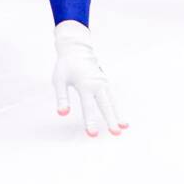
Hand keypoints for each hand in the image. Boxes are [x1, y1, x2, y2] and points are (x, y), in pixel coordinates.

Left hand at [53, 20, 126, 136]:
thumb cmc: (66, 66)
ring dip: (118, 115)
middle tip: (115, 134)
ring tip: (124, 128)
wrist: (77, 49)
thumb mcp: (59, 80)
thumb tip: (62, 114)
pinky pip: (113, 98)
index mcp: (85, 84)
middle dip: (111, 120)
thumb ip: (61, 97)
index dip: (90, 121)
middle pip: (105, 105)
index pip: (88, 106)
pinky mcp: (106, 84)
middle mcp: (97, 84)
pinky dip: (118, 109)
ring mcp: (103, 83)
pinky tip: (122, 121)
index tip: (93, 134)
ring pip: (113, 102)